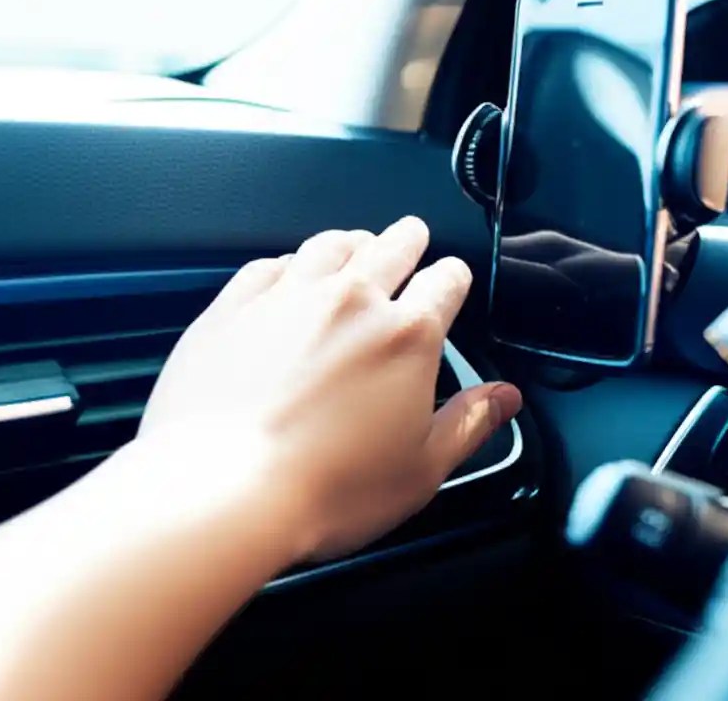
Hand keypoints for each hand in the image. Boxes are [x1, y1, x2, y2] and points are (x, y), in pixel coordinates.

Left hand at [137, 216, 521, 561]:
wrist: (223, 488)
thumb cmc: (324, 489)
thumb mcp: (419, 470)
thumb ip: (469, 424)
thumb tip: (504, 398)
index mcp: (406, 337)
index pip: (445, 282)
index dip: (453, 277)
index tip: (450, 280)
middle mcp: (349, 302)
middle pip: (390, 246)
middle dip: (408, 240)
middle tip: (412, 238)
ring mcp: (286, 298)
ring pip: (328, 245)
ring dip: (350, 243)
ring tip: (355, 247)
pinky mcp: (232, 308)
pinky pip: (268, 265)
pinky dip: (287, 264)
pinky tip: (286, 273)